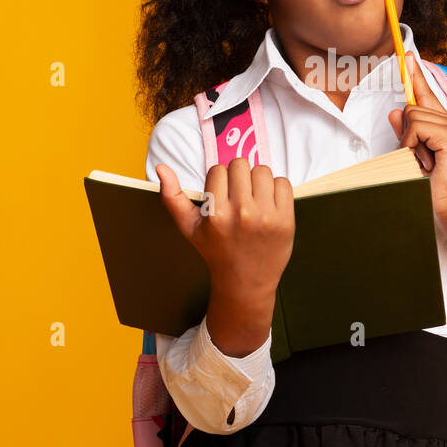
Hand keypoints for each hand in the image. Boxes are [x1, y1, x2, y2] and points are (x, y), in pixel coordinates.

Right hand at [156, 158, 294, 354]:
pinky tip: (268, 204)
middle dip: (238, 176)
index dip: (219, 180)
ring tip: (253, 198)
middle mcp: (241, 213)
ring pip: (262, 170)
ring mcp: (266, 216)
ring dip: (257, 180)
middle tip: (238, 194)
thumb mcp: (189, 228)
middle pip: (240, 165)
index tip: (221, 196)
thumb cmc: (215, 250)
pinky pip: (283, 183)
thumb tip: (160, 167)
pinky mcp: (286, 219)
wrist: (245, 281)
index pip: (218, 169)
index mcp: (216, 213)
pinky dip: (276, 189)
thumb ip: (172, 197)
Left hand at [387, 53, 446, 240]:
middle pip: (412, 107)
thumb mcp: (415, 157)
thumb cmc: (437, 190)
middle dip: (406, 135)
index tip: (407, 56)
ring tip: (426, 164)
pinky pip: (416, 127)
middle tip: (421, 161)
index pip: (427, 95)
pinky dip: (413, 146)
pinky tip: (427, 163)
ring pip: (412, 116)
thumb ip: (407, 134)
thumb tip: (395, 111)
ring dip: (410, 144)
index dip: (416, 75)